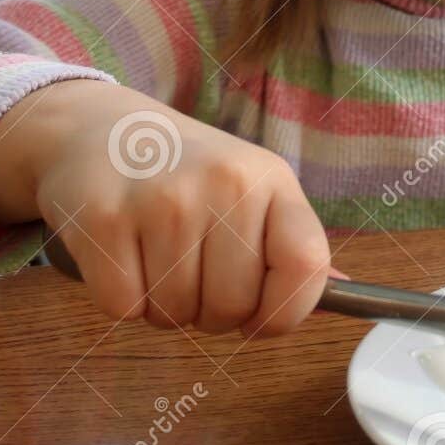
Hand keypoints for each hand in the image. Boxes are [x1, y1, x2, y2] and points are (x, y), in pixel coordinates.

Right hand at [25, 80, 333, 336]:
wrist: (95, 127)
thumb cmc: (182, 169)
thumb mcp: (249, 185)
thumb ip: (291, 242)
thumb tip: (350, 295)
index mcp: (268, 179)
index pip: (306, 266)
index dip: (286, 311)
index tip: (258, 317)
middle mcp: (222, 184)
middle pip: (232, 307)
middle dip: (209, 312)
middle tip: (189, 273)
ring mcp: (161, 200)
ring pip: (175, 314)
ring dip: (163, 306)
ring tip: (154, 258)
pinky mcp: (103, 219)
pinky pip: (125, 308)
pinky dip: (121, 299)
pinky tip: (122, 255)